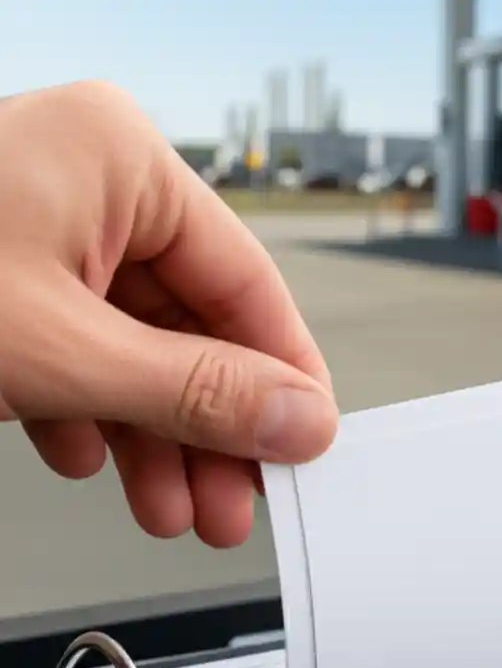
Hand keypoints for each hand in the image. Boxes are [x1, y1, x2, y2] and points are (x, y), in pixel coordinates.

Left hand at [0, 81, 337, 547]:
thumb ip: (194, 390)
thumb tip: (298, 419)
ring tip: (171, 507)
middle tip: (235, 502)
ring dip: (151, 434)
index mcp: (120, 159)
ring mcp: (40, 224)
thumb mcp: (55, 351)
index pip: (246, 278)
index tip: (306, 443)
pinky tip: (86, 456)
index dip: (282, 374)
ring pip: (132, 342)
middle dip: (208, 426)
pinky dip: (85, 408)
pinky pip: (74, 343)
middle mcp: (88, 181)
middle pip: (190, 321)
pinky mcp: (1, 268)